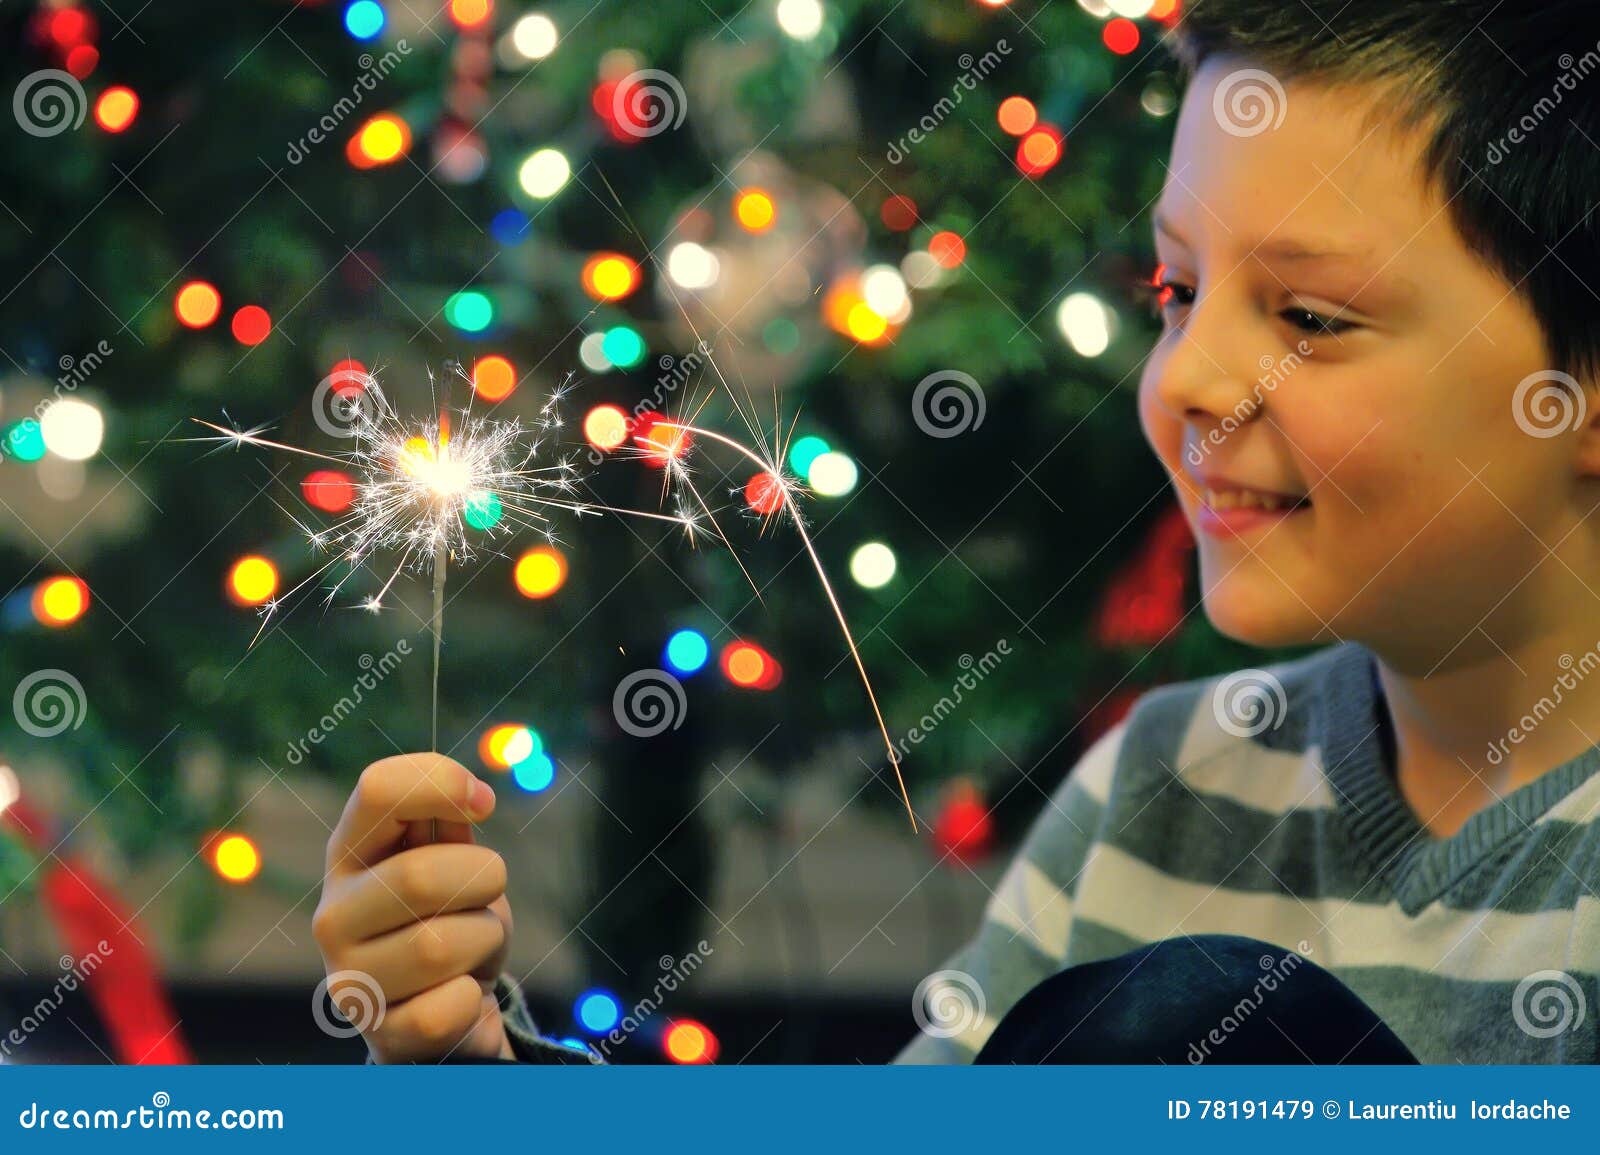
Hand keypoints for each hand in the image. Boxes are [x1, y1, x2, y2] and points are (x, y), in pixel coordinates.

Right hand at [313, 752, 514, 1062]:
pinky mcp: (379, 1035)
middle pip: (420, 876)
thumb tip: (473, 798)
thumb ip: (450, 819)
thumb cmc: (453, 916)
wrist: (452, 1010)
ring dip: (484, 940)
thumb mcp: (454, 859)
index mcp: (349, 853)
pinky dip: (474, 998)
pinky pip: (449, 1007)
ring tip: (469, 948)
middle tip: (483, 897)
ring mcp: (348, 980)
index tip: (482, 803)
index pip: (378, 789)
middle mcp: (332, 914)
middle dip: (482, 880)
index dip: (442, 782)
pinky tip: (459, 995)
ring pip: (441, 947)